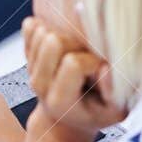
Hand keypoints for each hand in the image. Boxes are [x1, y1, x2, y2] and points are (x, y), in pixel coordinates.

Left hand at [22, 17, 125, 141]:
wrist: (70, 115)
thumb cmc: (97, 111)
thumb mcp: (114, 110)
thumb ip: (113, 92)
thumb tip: (104, 68)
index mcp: (59, 102)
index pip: (73, 64)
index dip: (92, 61)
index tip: (101, 69)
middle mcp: (40, 85)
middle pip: (53, 42)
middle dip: (76, 42)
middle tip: (88, 56)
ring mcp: (30, 68)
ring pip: (41, 32)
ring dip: (64, 35)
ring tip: (78, 51)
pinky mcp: (27, 54)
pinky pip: (31, 26)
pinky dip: (49, 26)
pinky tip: (65, 42)